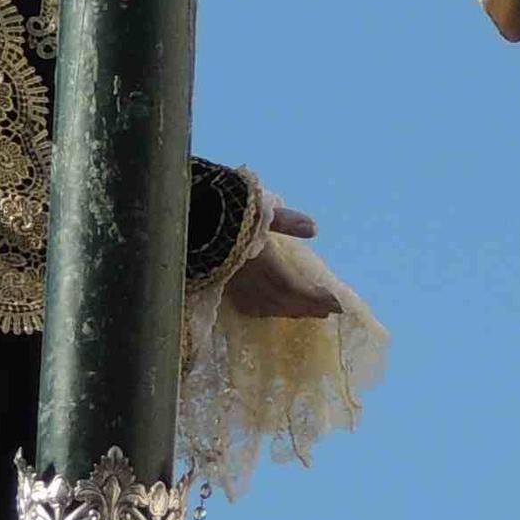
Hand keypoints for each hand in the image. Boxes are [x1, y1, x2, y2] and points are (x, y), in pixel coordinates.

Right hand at [225, 200, 342, 321]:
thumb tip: (313, 228)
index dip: (315, 297)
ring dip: (289, 310)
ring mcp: (231, 283)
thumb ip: (284, 220)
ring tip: (307, 311)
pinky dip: (264, 310)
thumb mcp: (255, 207)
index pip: (292, 286)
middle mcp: (246, 277)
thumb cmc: (221, 209)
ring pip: (265, 305)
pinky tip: (269, 310)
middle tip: (328, 310)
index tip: (338, 303)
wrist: (181, 218)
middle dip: (307, 306)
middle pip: (282, 300)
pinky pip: (246, 305)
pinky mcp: (218, 283)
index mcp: (258, 259)